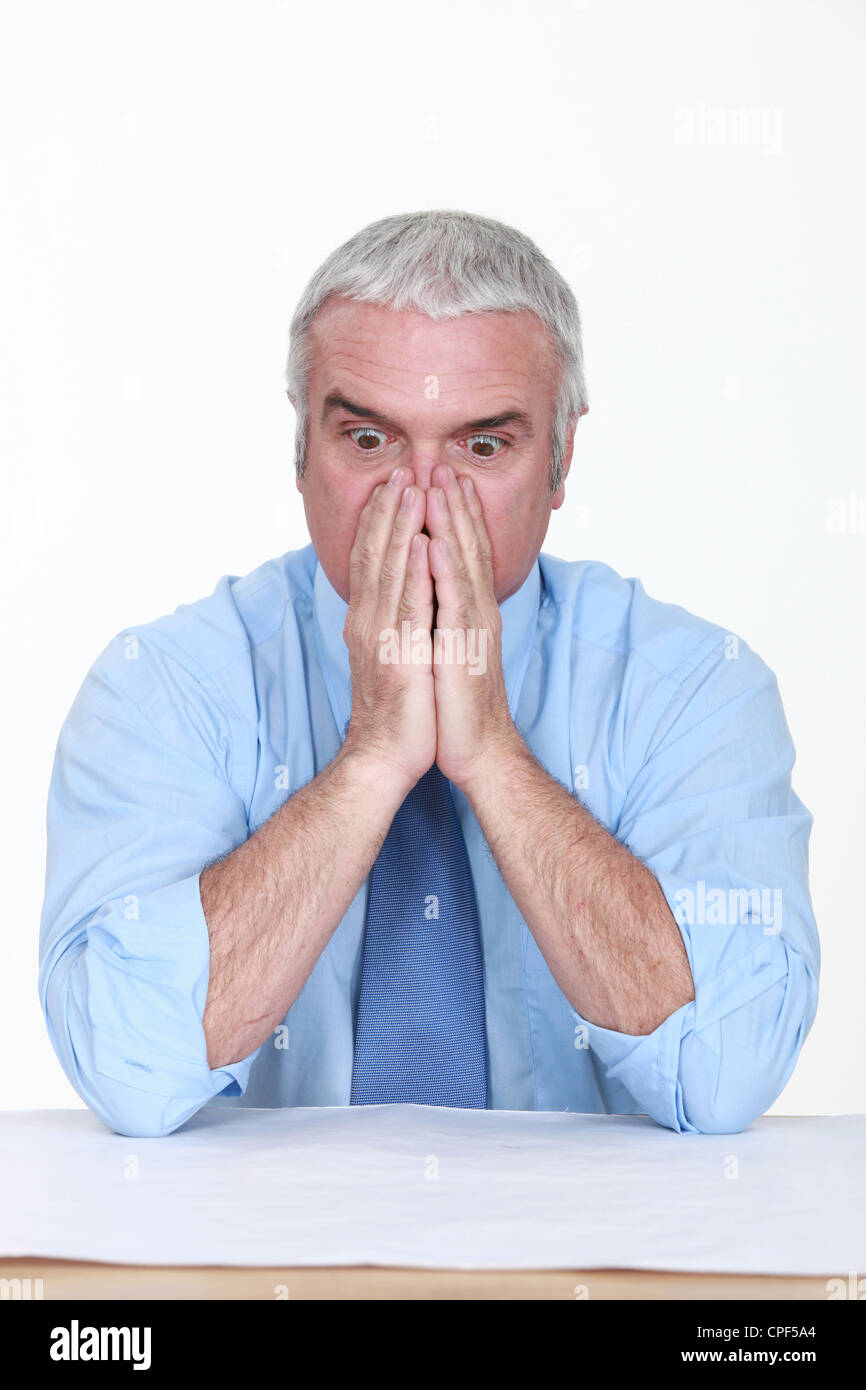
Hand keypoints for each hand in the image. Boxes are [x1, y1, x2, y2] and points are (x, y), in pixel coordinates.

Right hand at [341, 467, 435, 793]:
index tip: (394, 485)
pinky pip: (406, 606)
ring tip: (411, 488)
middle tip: (402, 469)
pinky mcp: (397, 657)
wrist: (384, 758)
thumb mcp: (394, 656)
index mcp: (369, 620)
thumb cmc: (397, 711)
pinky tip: (418, 542)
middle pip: (375, 556)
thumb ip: (395, 622)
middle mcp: (368, 622)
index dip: (381, 521)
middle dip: (389, 510)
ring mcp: (380, 638)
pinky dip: (411, 571)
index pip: (372, 561)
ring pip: (388, 571)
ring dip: (399, 527)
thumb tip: (405, 593)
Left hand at [425, 464, 518, 788]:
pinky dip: (445, 573)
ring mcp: (473, 631)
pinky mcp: (464, 652)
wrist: (477, 748)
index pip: (462, 551)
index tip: (440, 476)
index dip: (453, 513)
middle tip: (441, 463)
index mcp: (469, 610)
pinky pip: (455, 605)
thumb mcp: (449, 647)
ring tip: (440, 487)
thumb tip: (430, 584)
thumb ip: (444, 613)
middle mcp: (476, 612)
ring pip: (463, 567)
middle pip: (466, 547)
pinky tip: (435, 545)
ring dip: (451, 525)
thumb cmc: (458, 702)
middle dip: (453, 504)